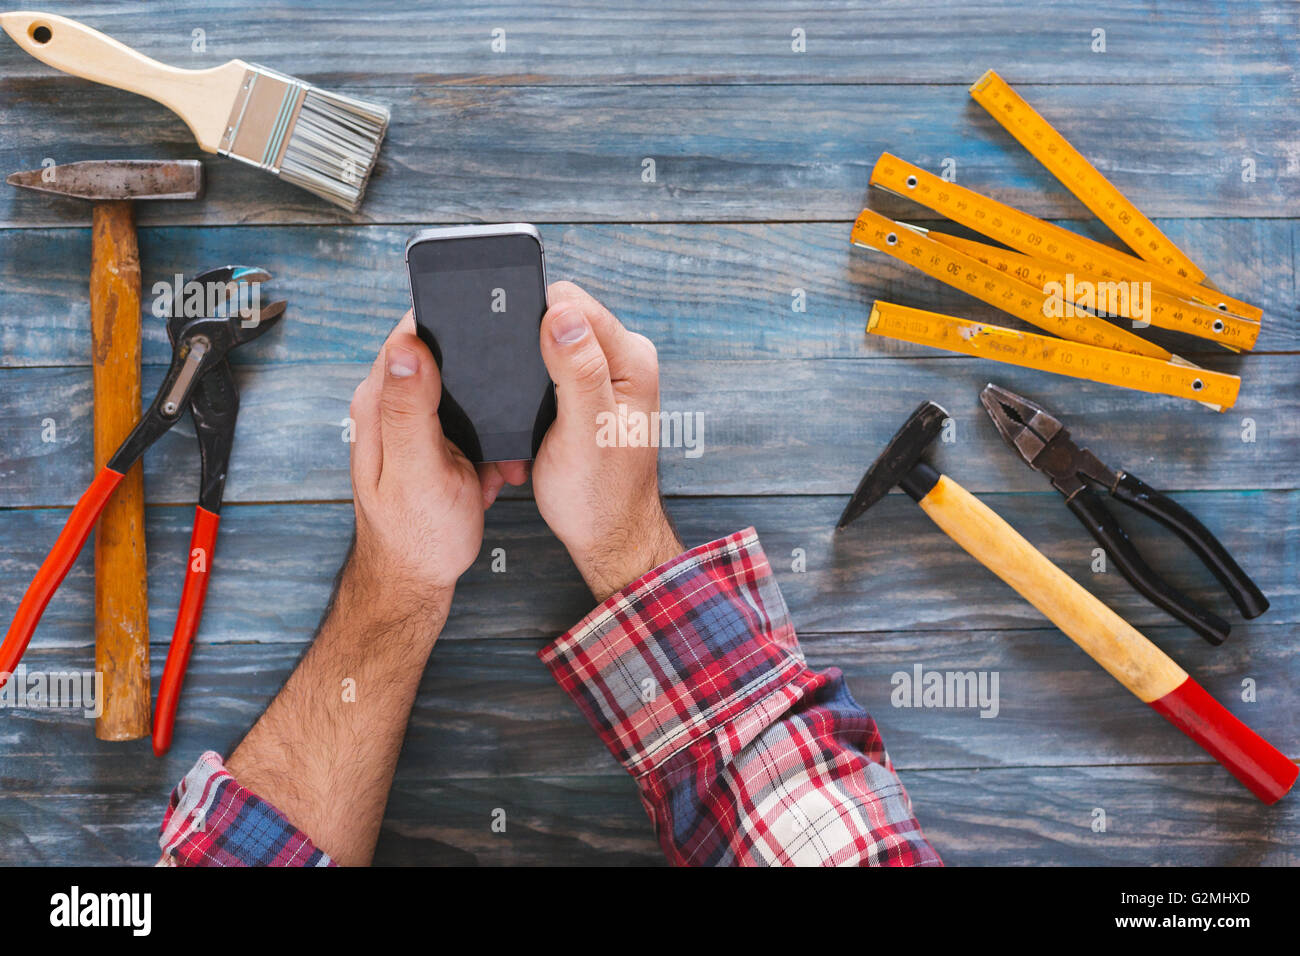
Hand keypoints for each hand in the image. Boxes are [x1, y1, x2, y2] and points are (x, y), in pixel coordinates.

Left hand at [347, 313, 523, 607]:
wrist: (416, 581)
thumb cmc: (417, 535)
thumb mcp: (418, 470)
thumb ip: (409, 408)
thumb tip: (407, 345)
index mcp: (379, 402)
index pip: (410, 332)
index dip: (449, 323)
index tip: (489, 333)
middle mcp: (392, 404)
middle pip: (443, 356)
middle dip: (483, 379)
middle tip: (502, 415)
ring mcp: (414, 423)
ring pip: (466, 391)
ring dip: (492, 417)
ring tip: (496, 457)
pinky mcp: (436, 441)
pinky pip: (474, 423)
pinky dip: (491, 443)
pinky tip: (491, 471)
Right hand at [532, 282, 682, 600]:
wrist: (608, 536)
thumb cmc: (599, 496)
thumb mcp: (584, 433)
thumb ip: (577, 371)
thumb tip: (560, 314)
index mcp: (632, 359)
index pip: (572, 303)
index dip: (532, 316)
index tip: (507, 352)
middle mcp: (624, 358)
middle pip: (559, 318)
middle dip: (525, 344)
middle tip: (515, 394)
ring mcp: (607, 374)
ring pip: (550, 342)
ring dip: (525, 367)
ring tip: (520, 408)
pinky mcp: (589, 390)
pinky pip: (549, 366)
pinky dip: (530, 386)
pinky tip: (526, 414)